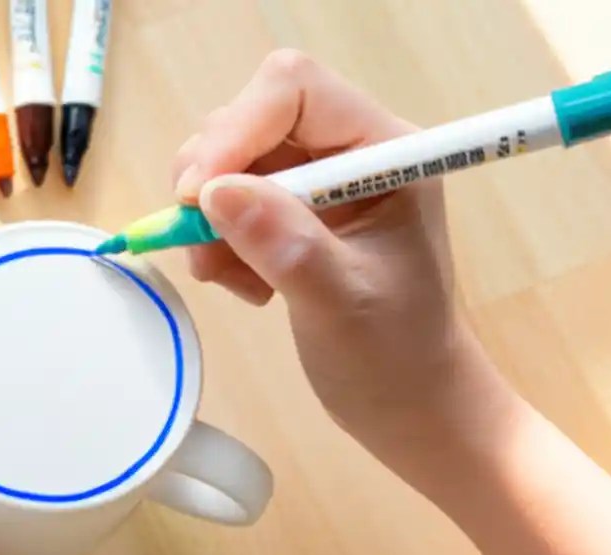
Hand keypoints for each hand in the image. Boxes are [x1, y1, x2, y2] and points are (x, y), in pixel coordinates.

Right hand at [171, 50, 510, 474]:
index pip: (294, 90)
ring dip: (210, 218)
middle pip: (251, 117)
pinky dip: (216, 240)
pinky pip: (227, 201)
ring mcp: (318, 183)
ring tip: (232, 279)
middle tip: (203, 243)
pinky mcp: (291, 214)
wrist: (411, 407)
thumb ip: (283, 243)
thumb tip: (215, 193)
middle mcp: (349, 153)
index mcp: (384, 152)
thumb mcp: (340, 305)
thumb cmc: (395, 360)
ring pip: (229, 160)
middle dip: (213, 177)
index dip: (236, 130)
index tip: (198, 196)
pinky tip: (244, 285)